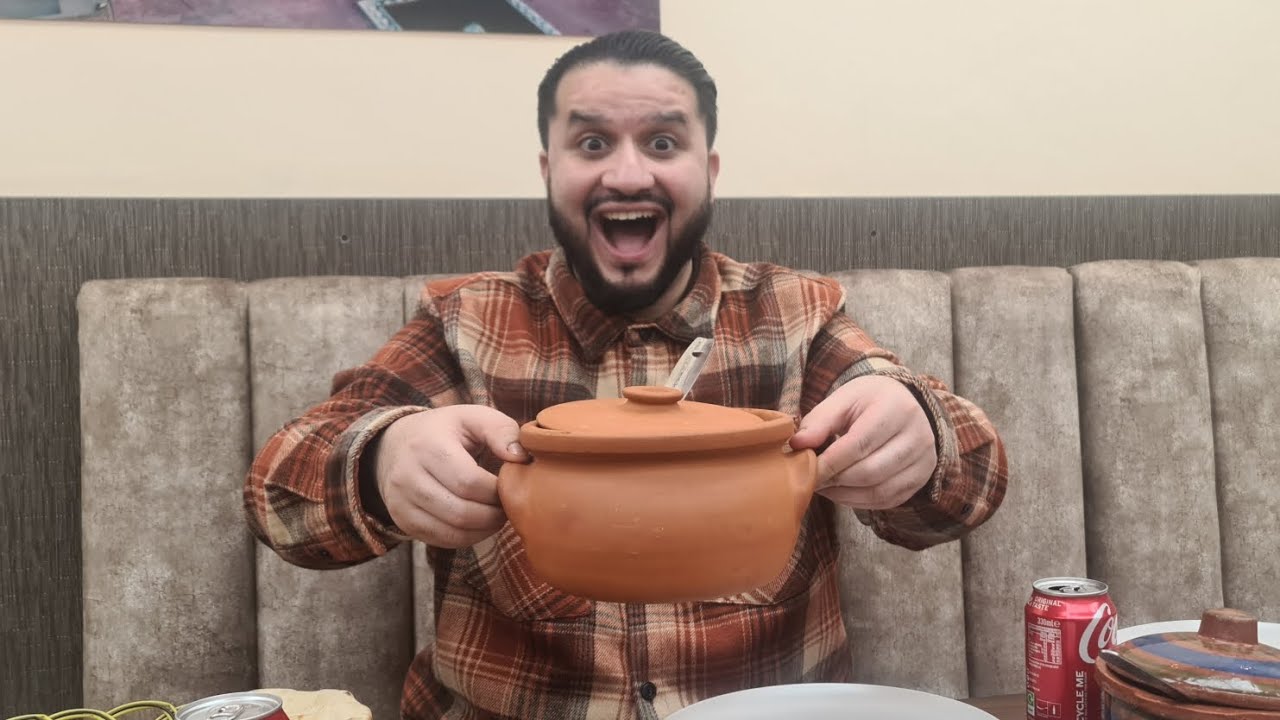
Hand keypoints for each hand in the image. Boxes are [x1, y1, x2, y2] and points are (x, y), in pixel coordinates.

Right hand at [372, 406, 527, 547]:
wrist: (396, 445)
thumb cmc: (445, 430)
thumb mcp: (472, 417)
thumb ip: (501, 430)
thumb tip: (521, 458)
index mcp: (427, 446)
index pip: (468, 482)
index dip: (496, 491)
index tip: (510, 487)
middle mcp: (407, 476)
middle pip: (460, 512)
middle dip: (493, 514)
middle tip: (508, 506)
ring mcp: (401, 502)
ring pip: (452, 530)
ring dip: (483, 529)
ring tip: (496, 515)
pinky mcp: (402, 521)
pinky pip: (441, 540)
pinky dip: (467, 537)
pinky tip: (479, 523)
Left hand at [789, 375, 936, 508]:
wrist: (904, 404)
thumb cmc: (869, 401)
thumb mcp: (844, 400)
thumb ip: (819, 421)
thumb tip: (797, 445)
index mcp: (896, 409)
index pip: (858, 444)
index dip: (829, 462)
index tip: (805, 470)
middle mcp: (918, 436)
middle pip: (870, 471)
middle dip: (835, 480)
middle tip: (812, 480)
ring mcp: (924, 460)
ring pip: (879, 490)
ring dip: (845, 494)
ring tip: (824, 486)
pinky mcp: (921, 479)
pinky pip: (887, 500)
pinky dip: (860, 501)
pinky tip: (842, 492)